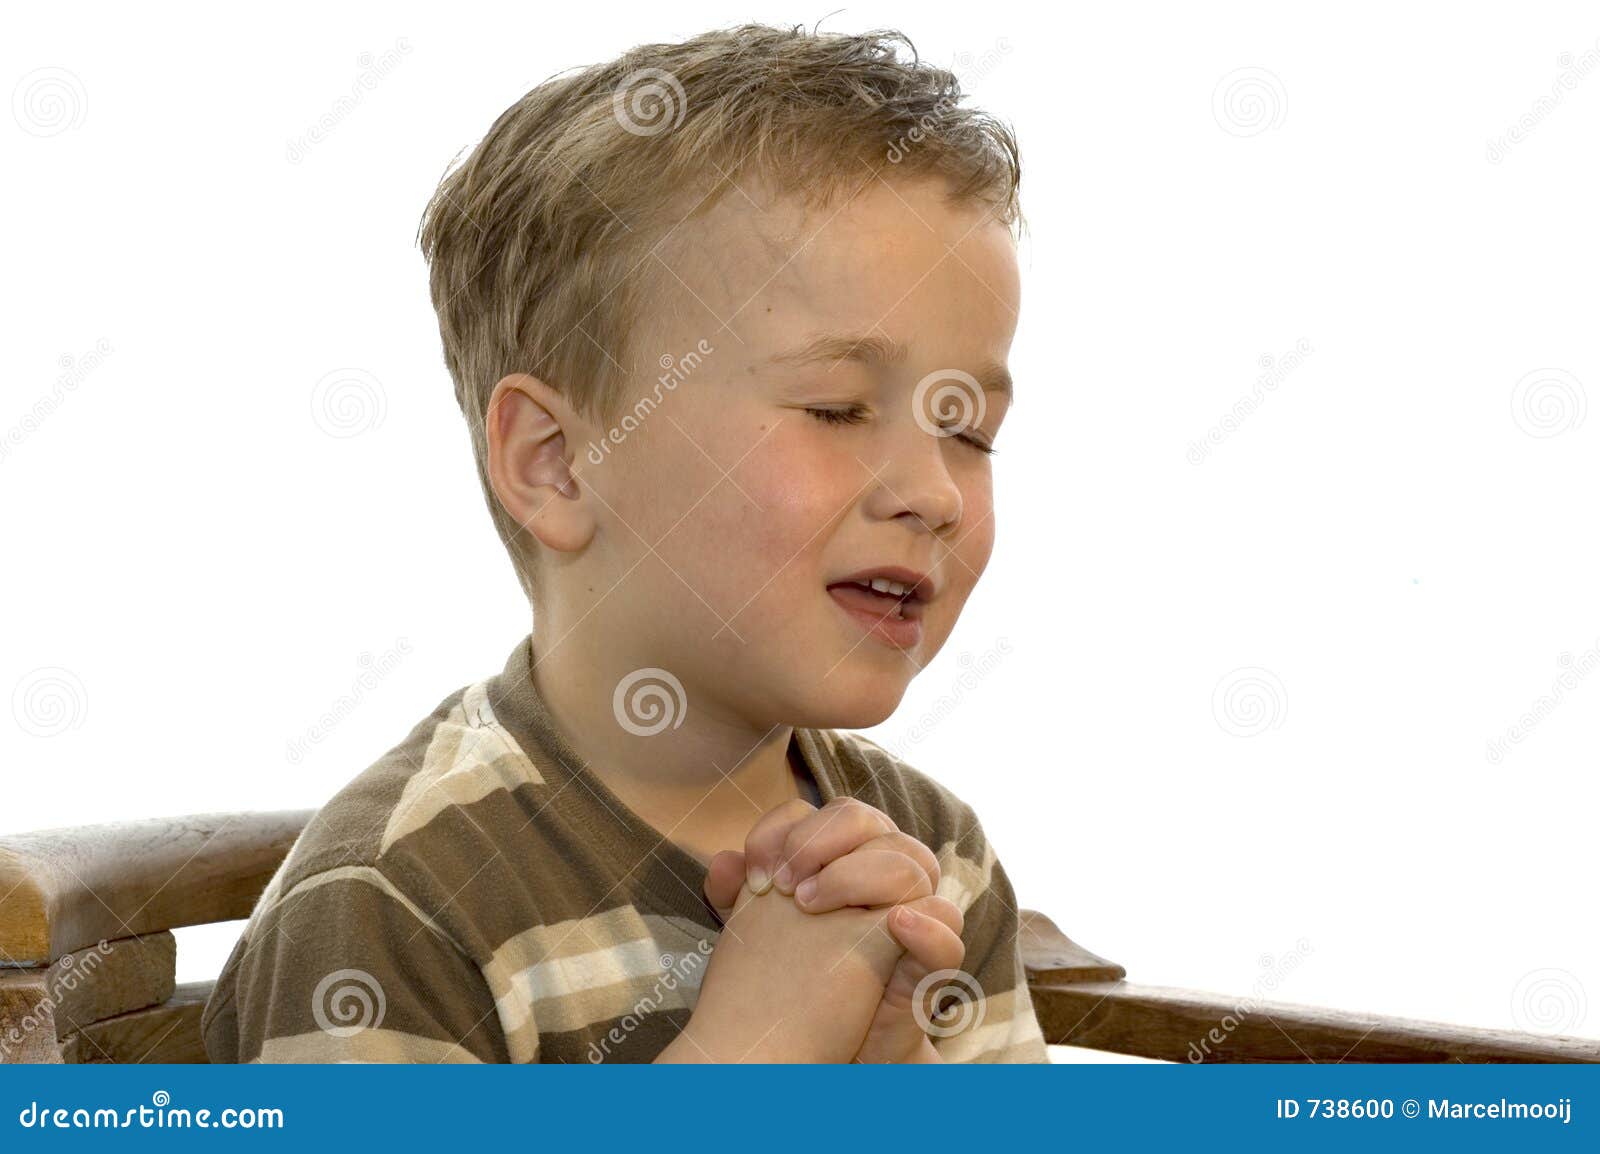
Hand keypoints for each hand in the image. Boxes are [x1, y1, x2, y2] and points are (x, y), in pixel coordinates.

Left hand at [704, 797, 965, 1062]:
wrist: (835, 1049)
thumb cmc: (798, 981)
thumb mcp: (758, 933)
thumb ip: (737, 895)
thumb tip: (724, 863)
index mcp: (844, 857)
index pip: (823, 813)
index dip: (782, 831)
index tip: (752, 870)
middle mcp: (882, 872)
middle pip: (865, 819)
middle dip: (817, 842)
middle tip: (781, 884)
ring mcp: (913, 911)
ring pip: (909, 861)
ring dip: (857, 875)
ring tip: (810, 904)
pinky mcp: (931, 960)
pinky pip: (947, 928)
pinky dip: (927, 925)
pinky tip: (895, 923)